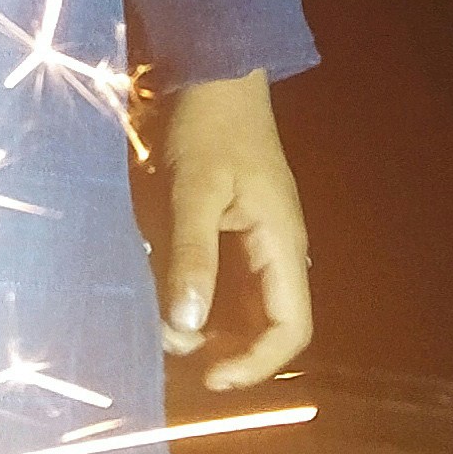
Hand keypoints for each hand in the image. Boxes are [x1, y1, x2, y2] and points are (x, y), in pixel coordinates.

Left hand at [156, 70, 312, 388]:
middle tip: (170, 349)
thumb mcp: (194, 191)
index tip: (210, 377)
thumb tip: (186, 329)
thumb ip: (192, 257)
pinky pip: (224, 283)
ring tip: (161, 325)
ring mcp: (257, 243)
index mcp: (283, 246)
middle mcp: (278, 253)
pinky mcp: (234, 233)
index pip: (291, 329)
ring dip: (208, 327)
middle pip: (265, 326)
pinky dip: (197, 299)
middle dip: (224, 350)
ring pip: (242, 309)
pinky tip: (163, 295)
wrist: (214, 76)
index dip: (256, 364)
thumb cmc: (210, 127)